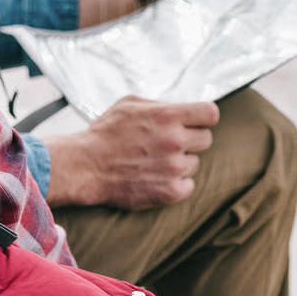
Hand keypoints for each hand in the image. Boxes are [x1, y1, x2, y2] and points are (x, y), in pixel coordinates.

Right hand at [45, 96, 219, 210]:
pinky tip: (157, 177)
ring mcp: (174, 168)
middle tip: (168, 144)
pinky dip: (176, 183)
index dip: (202, 118)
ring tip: (154, 161)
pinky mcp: (170, 191)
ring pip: (195, 163)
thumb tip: (182, 108)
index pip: (210, 113)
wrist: (85, 166)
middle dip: (190, 140)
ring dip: (179, 162)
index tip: (194, 122)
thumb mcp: (129, 104)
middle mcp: (175, 140)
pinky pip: (189, 185)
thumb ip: (160, 105)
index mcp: (168, 115)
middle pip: (206, 139)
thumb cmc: (105, 133)